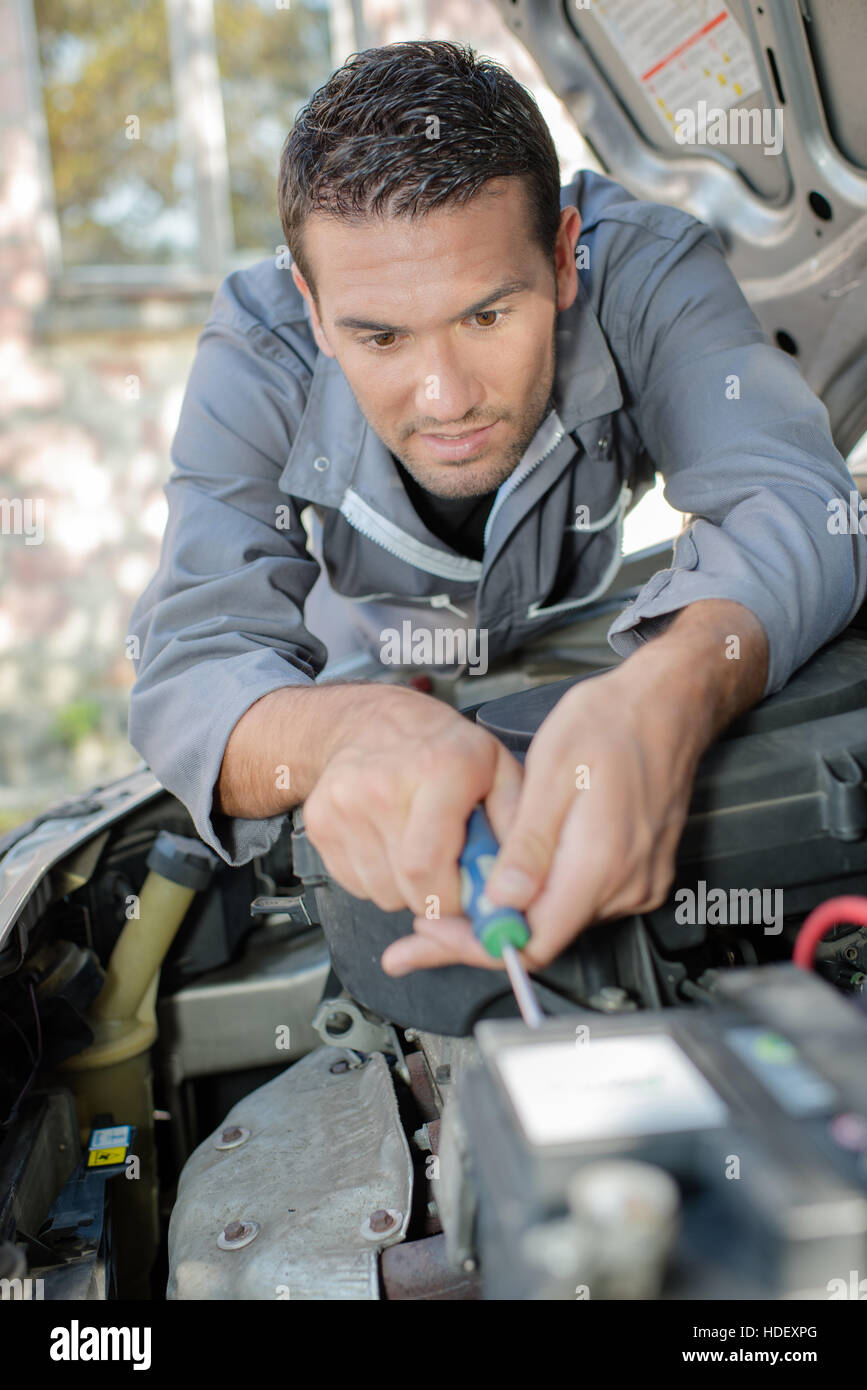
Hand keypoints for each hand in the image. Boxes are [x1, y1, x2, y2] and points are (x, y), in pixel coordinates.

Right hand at [303, 684, 521, 943]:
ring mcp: (344, 805)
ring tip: (417, 846)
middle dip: (434, 897)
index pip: (429, 869)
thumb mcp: (498, 766)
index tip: (468, 894)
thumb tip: (521, 884)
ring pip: (380, 893)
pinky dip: (378, 877)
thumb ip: (518, 823)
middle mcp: (384, 786)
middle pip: (405, 889)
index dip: (452, 900)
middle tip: (448, 871)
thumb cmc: (440, 745)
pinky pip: (355, 883)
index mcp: (439, 770)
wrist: (367, 720)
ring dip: (405, 887)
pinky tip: (390, 842)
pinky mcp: (319, 822)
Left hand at [382, 662, 698, 972]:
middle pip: (543, 937)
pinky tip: (508, 877)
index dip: (478, 946)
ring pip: (559, 919)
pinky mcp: (638, 875)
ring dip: (510, 914)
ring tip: (462, 894)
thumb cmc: (611, 723)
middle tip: (425, 932)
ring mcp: (637, 884)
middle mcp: (626, 886)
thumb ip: (529, 844)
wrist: (667, 705)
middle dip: (482, 935)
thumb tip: (501, 899)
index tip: (433, 935)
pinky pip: (581, 900)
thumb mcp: (552, 773)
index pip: (536, 943)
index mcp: (601, 863)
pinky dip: (540, 896)